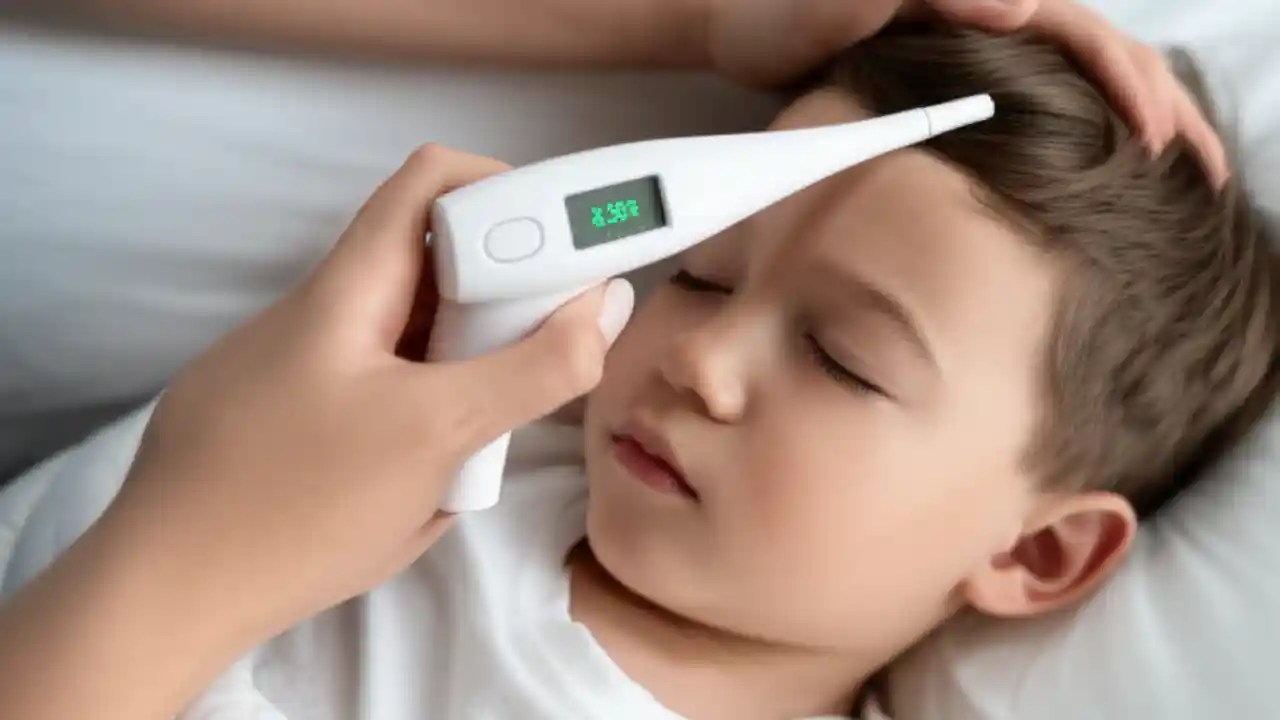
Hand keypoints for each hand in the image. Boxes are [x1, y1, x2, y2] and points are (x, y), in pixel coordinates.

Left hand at [98, 144, 634, 648]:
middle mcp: (322, 314)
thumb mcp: (436, 434)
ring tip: (475, 444)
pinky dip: (420, 415)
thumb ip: (531, 370)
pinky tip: (421, 483)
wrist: (166, 596)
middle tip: (533, 364)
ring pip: (408, 340)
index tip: (561, 255)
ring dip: (462, 371)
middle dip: (497, 307)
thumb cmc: (298, 500)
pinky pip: (376, 392)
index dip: (505, 193)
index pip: (433, 181)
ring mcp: (298, 371)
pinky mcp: (287, 423)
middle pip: (431, 268)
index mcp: (348, 288)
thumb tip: (604, 305)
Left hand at [706, 0, 1227, 185]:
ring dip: (1129, 123)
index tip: (1166, 140)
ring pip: (1074, 83)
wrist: (734, 26)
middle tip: (1206, 174)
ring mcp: (972, 47)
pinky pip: (1034, 103)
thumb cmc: (781, 8)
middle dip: (1159, 109)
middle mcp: (989, 17)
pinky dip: (1077, 135)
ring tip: (1174, 180)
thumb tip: (1026, 1)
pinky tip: (1091, 176)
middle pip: (1100, 58)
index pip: (1083, 37)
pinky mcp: (950, 77)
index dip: (1132, 87)